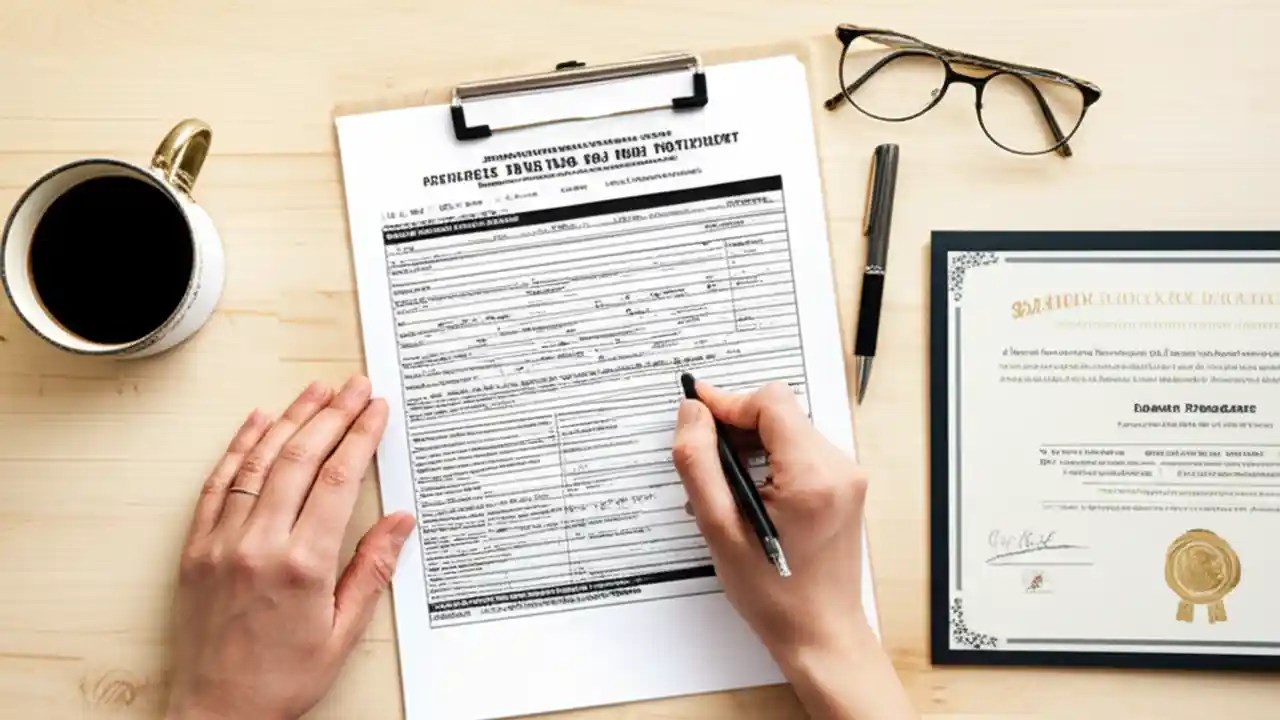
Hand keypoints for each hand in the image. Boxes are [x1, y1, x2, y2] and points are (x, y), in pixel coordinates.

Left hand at [166, 377, 414, 719]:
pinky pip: (217, 486)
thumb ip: (371, 571)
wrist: (216, 714)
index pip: (337, 480)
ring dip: (289, 421)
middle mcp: (258, 546)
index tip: (375, 410)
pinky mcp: (196, 550)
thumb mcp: (342, 634)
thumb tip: (400, 522)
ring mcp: (222, 544)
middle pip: (299, 460)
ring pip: (258, 464)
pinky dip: (237, 449)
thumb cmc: (280, 682)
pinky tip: (256, 423)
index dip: (360, 437)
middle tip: (353, 387)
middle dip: (331, 415)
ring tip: (314, 392)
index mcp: (301, 566)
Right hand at [672, 381, 913, 719]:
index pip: (770, 403)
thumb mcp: (719, 528)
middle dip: (738, 429)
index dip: (729, 403)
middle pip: (780, 414)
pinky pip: (802, 453)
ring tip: (724, 489)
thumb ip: (699, 463)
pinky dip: (770, 462)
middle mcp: (839, 468)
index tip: (696, 414)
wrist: (820, 634)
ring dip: (752, 447)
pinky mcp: (845, 488)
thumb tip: (693, 413)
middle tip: (705, 464)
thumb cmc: (773, 594)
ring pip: (789, 431)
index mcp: (812, 475)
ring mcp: (847, 478)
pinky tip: (749, 497)